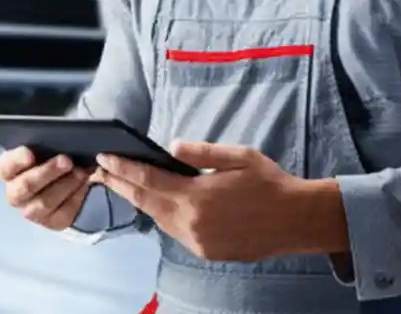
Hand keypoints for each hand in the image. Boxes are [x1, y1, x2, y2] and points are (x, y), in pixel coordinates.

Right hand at [0, 146, 93, 230]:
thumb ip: (44, 142)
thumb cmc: (49, 156)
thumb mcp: (43, 146)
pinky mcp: (51, 222)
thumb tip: (58, 140)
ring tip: (80, 172)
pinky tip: (84, 185)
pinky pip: (63, 214)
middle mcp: (15, 193)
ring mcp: (31, 211)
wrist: (63, 178)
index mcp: (8, 170)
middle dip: (48, 173)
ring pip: (45, 202)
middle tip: (66, 160)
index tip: (30, 153)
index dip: (18, 160)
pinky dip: (76, 197)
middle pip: (27, 186)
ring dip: (65, 185)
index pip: (7, 166)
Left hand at [93, 141, 348, 261]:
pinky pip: (176, 232)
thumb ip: (200, 152)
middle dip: (121, 184)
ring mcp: (198, 241)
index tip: (104, 157)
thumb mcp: (238, 156)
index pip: (147, 179)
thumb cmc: (270, 183)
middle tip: (102, 171)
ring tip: (125, 185)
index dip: (122, 167)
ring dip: (140, 201)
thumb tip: (170, 148)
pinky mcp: (207, 252)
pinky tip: (159, 204)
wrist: (298, 220)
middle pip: (144, 202)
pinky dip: (163, 216)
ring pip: (158, 219)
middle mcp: (192, 222)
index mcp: (197, 196)